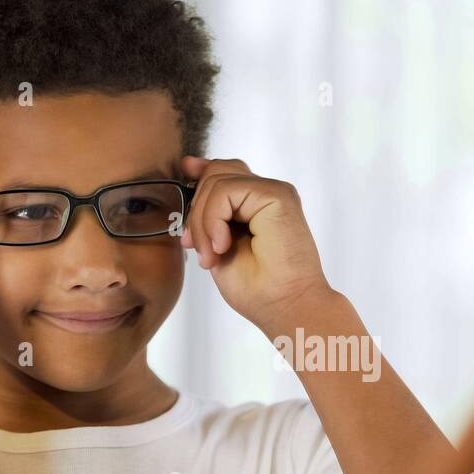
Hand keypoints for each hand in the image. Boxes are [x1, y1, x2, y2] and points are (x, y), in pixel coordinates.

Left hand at [179, 156, 331, 333]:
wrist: (288, 307)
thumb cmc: (257, 288)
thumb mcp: (217, 244)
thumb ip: (207, 210)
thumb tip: (188, 167)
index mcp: (256, 204)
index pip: (223, 172)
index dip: (199, 177)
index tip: (185, 201)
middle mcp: (267, 193)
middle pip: (215, 173)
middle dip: (196, 213)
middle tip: (199, 252)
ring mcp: (274, 191)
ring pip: (216, 181)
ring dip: (203, 223)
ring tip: (212, 255)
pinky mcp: (277, 194)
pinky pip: (225, 191)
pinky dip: (213, 220)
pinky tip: (222, 246)